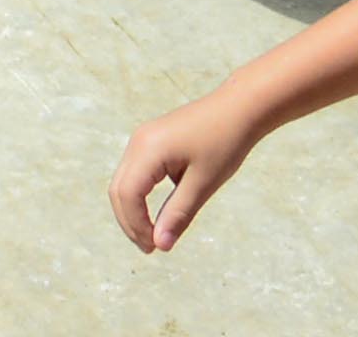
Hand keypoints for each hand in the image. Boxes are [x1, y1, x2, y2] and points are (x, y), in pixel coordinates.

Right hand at [110, 98, 263, 257]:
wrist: (238, 108)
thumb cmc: (225, 143)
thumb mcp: (203, 183)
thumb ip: (178, 214)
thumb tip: (160, 245)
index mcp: (148, 150)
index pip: (128, 195)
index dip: (137, 226)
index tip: (156, 248)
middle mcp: (138, 142)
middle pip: (118, 190)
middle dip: (130, 222)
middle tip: (152, 249)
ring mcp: (142, 139)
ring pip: (123, 182)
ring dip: (133, 211)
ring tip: (154, 236)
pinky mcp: (150, 141)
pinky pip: (134, 173)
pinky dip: (139, 197)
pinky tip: (156, 213)